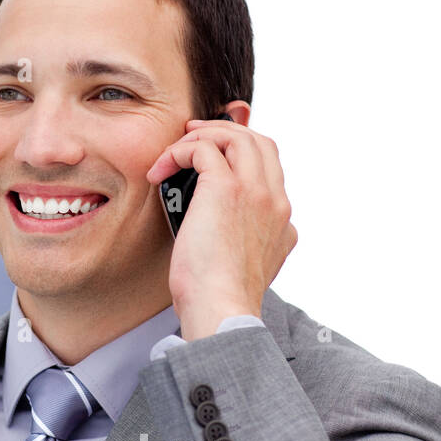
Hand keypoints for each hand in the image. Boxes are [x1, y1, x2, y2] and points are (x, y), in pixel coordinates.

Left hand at [146, 118, 296, 339]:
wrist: (221, 309)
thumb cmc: (219, 297)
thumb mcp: (244, 267)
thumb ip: (247, 243)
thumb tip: (226, 232)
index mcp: (281, 219)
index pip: (270, 166)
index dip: (241, 153)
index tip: (211, 157)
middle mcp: (275, 201)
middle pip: (259, 141)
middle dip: (224, 132)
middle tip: (192, 138)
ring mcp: (255, 192)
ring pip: (237, 136)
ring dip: (202, 136)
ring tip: (174, 151)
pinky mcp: (226, 189)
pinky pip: (203, 148)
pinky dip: (179, 152)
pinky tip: (159, 171)